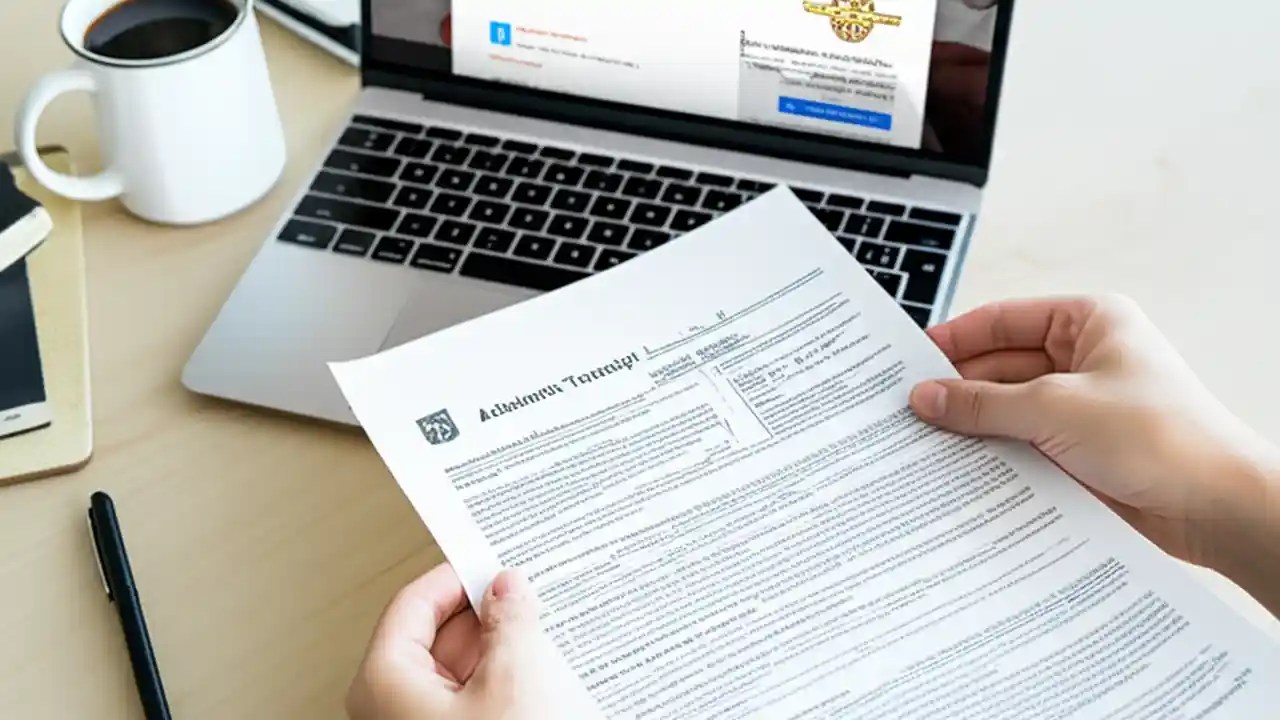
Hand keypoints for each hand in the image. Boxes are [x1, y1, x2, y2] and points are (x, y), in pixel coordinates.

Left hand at [346, 564, 580, 719]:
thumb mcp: (512, 680)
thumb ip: (510, 622)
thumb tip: (508, 590)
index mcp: (384, 680)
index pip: (413, 602)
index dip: (456, 576)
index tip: (491, 561)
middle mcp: (390, 707)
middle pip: (436, 638)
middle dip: (486, 615)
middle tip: (527, 596)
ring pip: (456, 673)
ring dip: (499, 651)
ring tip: (541, 637)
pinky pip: (468, 704)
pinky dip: (500, 685)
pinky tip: (537, 679)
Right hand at [908, 296, 1279, 607]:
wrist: (1215, 508)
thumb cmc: (1161, 438)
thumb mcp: (1056, 408)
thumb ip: (983, 403)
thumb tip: (926, 396)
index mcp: (1089, 322)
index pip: (1003, 321)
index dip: (955, 339)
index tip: (910, 361)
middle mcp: (1083, 360)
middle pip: (999, 366)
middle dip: (957, 389)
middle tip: (907, 408)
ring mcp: (1079, 407)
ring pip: (1006, 409)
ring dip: (972, 426)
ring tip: (922, 440)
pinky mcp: (1077, 451)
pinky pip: (1020, 445)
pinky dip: (991, 455)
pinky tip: (957, 467)